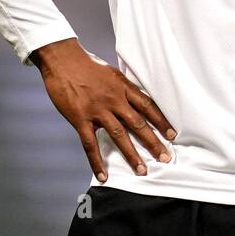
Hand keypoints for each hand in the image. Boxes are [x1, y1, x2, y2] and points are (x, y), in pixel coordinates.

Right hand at [31, 38, 176, 183]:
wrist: (63, 60)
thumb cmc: (87, 65)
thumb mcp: (111, 74)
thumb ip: (122, 90)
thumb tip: (134, 102)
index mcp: (123, 87)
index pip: (147, 106)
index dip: (161, 121)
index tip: (172, 134)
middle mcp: (114, 100)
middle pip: (137, 123)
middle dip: (153, 142)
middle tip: (165, 157)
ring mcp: (97, 110)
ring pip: (118, 136)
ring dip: (131, 155)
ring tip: (142, 170)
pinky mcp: (80, 119)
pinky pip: (90, 144)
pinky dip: (97, 162)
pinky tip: (103, 175)